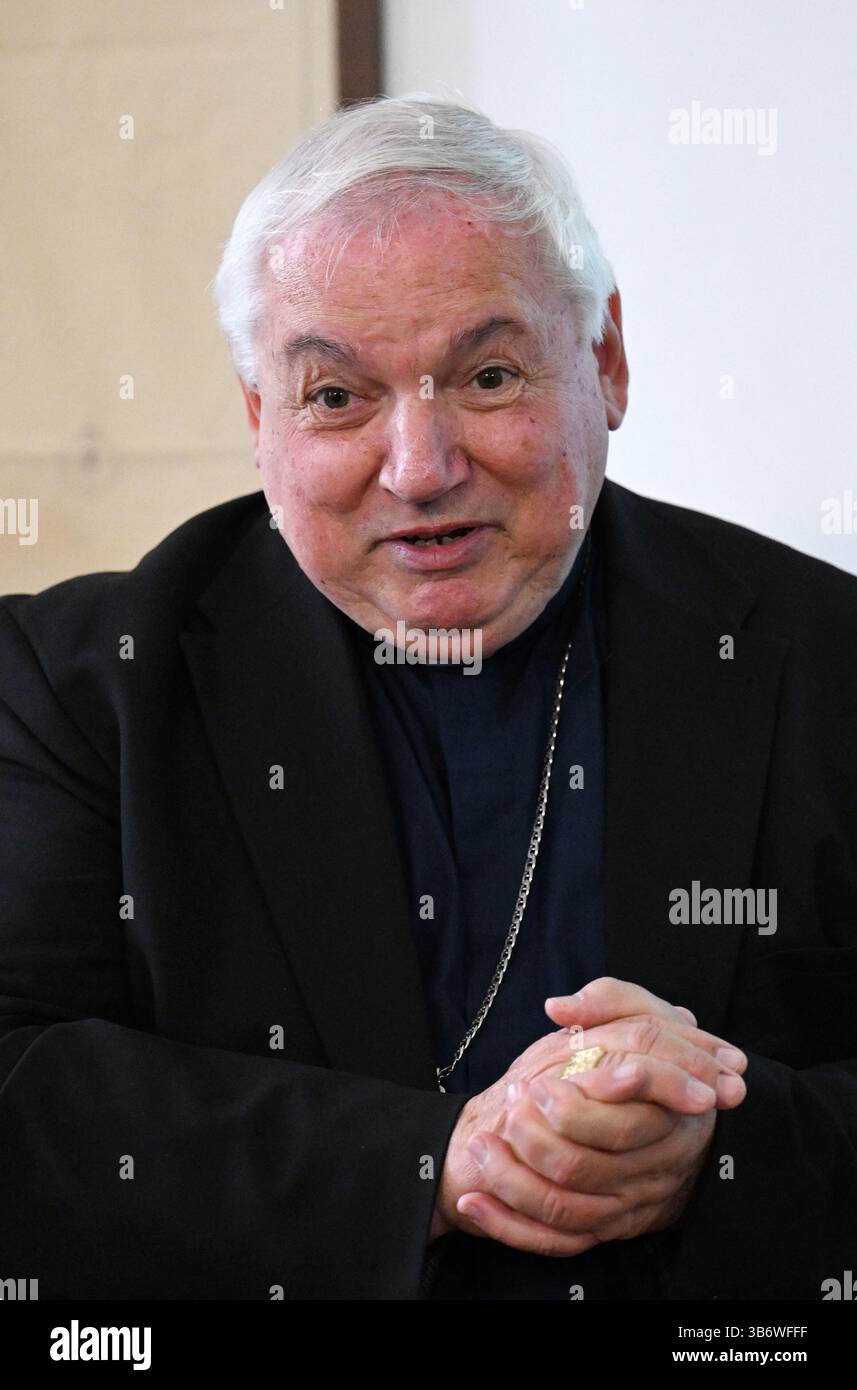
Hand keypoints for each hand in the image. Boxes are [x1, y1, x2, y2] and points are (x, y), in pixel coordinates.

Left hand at [431, 976, 745, 1251]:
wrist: (663, 1109)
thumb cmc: (642, 1052)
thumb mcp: (638, 1014)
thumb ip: (609, 999)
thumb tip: (560, 1008)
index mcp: (670, 1113)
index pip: (626, 1123)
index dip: (574, 1110)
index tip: (537, 1087)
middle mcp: (655, 1165)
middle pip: (584, 1165)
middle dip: (532, 1136)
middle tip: (509, 1104)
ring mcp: (632, 1202)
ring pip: (564, 1207)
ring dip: (510, 1178)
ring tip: (480, 1143)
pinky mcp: (609, 1228)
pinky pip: (556, 1241)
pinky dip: (508, 1225)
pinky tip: (472, 1201)